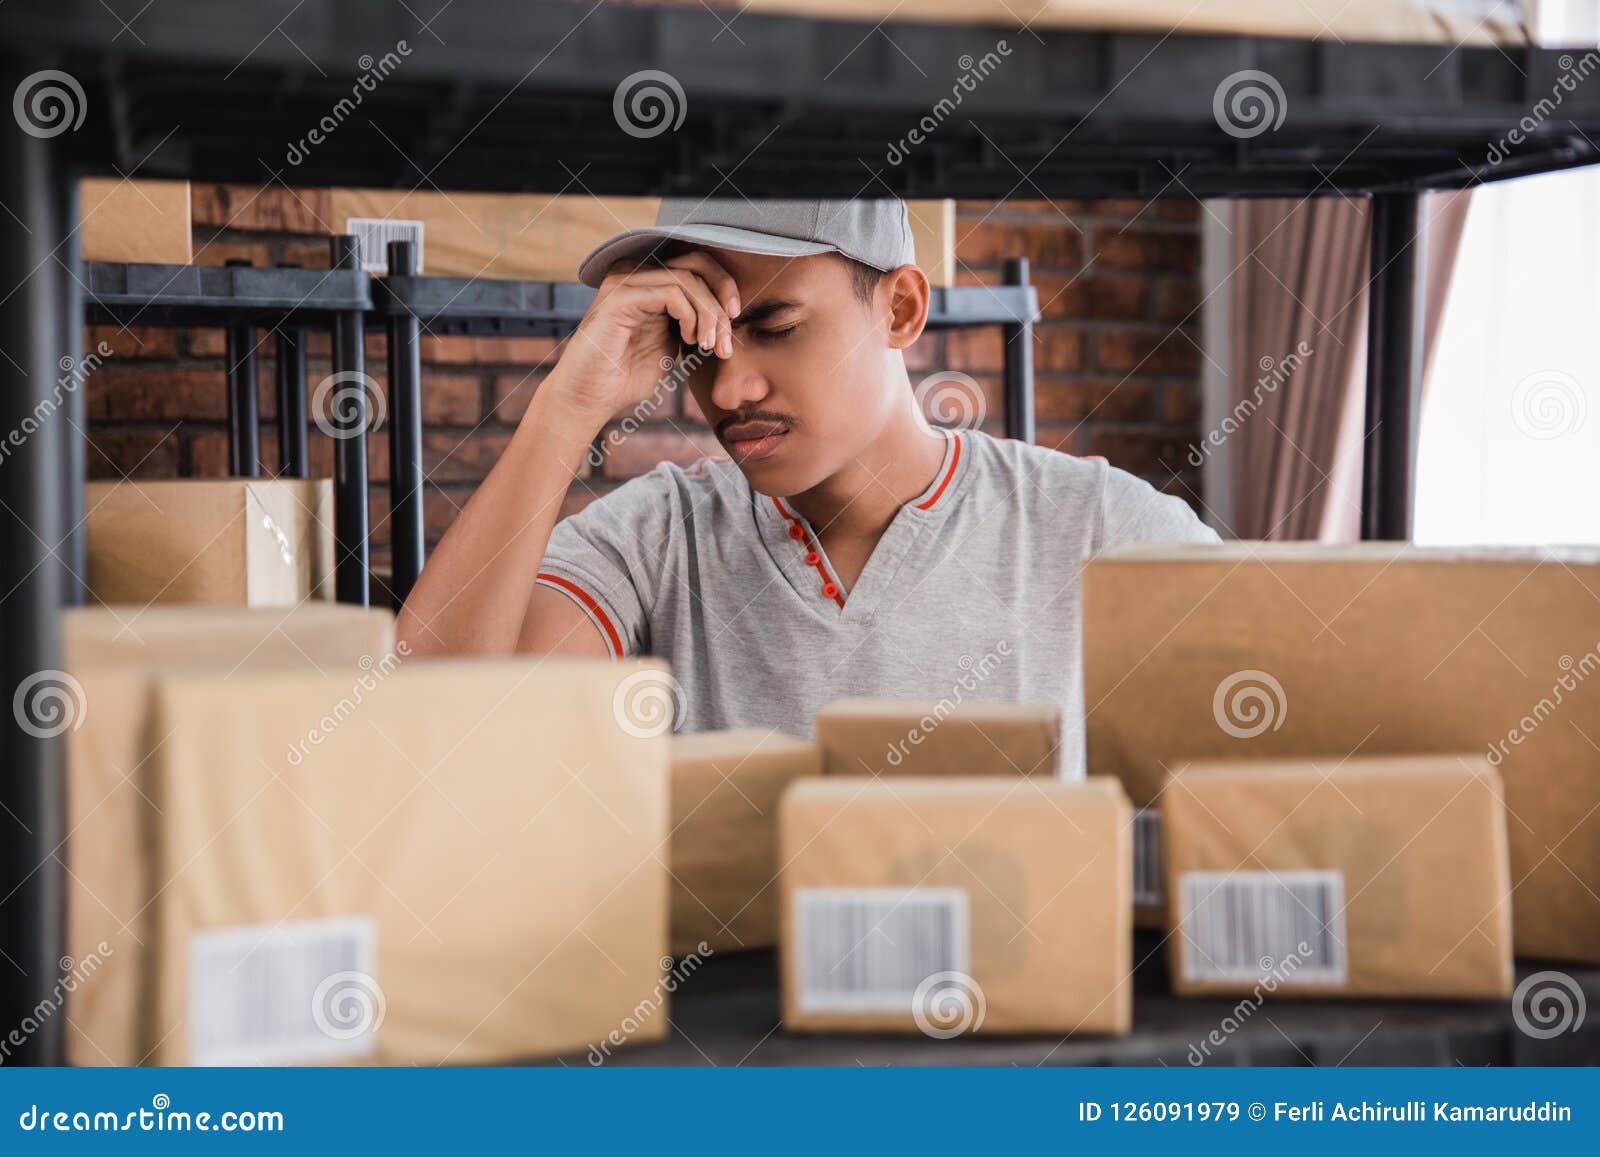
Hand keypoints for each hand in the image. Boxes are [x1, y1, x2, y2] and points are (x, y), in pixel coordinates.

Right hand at [539, 250, 740, 429]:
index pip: (697, 264)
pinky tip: (689, 341)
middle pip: (696, 263)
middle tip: (725, 340)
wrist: (589, 399)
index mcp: (647, 282)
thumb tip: (727, 312)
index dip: (723, 287)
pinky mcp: (620, 295)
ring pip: (687, 279)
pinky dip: (691, 317)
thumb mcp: (673, 346)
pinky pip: (672, 292)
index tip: (733, 322)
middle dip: (721, 300)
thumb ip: (694, 324)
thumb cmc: (627, 378)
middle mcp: (635, 273)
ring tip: (709, 346)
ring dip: (709, 315)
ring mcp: (625, 281)